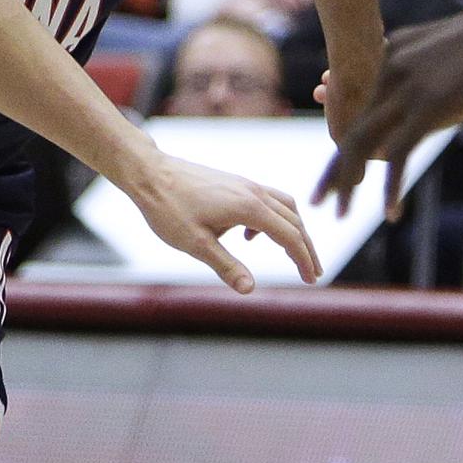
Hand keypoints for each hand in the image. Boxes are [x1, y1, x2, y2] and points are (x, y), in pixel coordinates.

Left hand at [128, 151, 318, 292]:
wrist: (149, 173)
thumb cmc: (168, 208)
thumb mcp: (195, 244)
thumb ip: (226, 266)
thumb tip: (250, 289)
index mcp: (249, 207)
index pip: (290, 236)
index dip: (303, 259)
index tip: (311, 280)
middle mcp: (253, 192)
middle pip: (294, 221)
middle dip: (306, 248)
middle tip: (313, 273)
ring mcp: (245, 184)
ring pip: (284, 207)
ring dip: (293, 231)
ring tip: (292, 255)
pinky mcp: (234, 183)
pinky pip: (267, 199)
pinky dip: (272, 219)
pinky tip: (250, 236)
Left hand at [313, 0, 462, 216]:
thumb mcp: (439, 53)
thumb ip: (410, 73)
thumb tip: (394, 91)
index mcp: (388, 58)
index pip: (350, 106)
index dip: (335, 140)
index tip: (329, 169)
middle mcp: (388, 73)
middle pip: (347, 128)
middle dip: (331, 169)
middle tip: (316, 201)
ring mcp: (406, 89)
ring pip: (362, 142)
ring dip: (348, 183)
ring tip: (340, 213)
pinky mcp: (430, 105)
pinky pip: (399, 152)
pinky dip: (391, 185)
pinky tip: (390, 211)